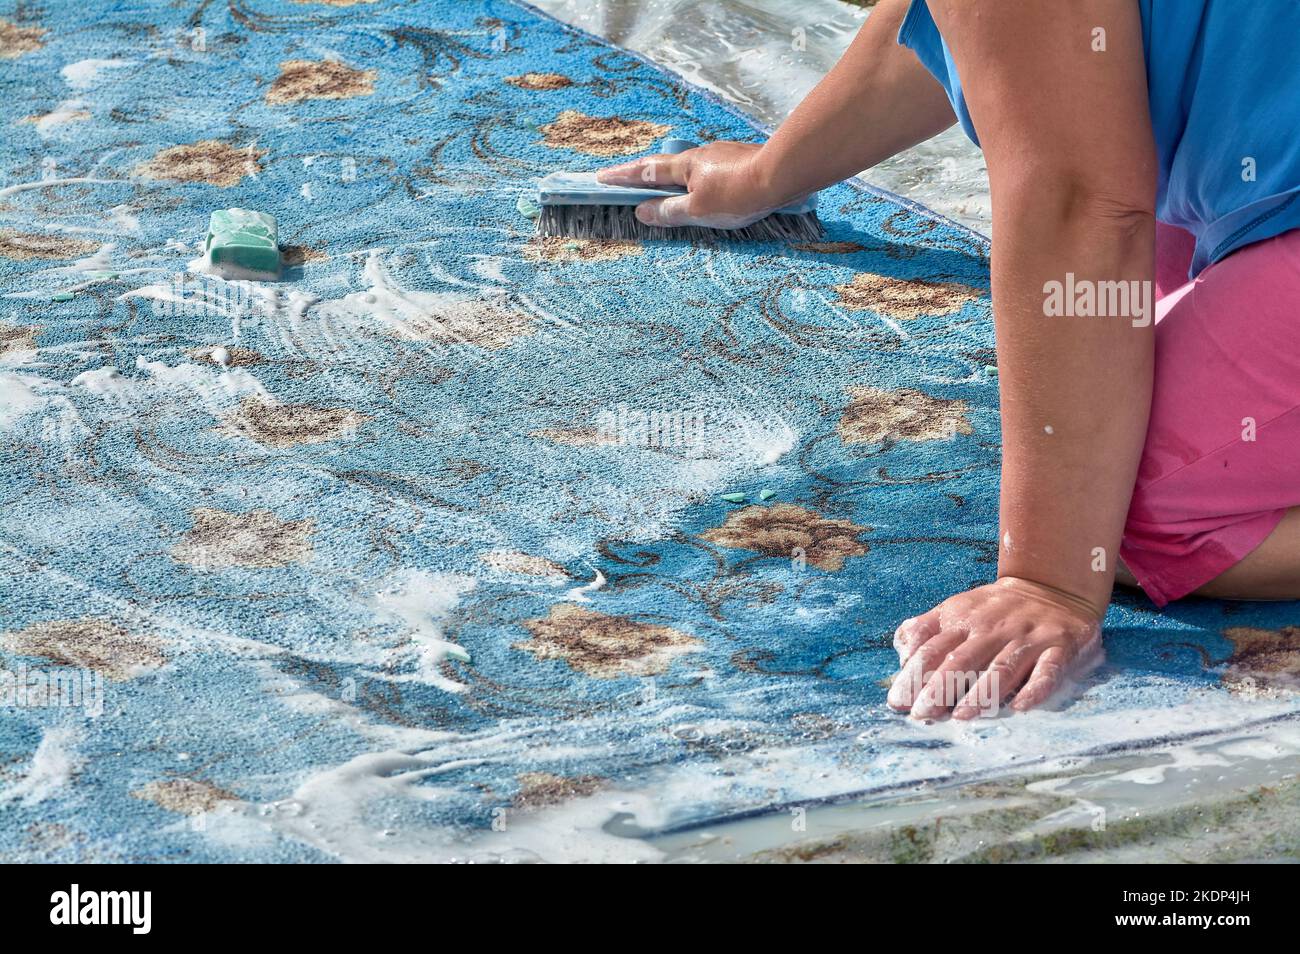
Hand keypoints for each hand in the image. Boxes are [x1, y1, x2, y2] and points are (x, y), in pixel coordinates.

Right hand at [595, 141, 794, 229]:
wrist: (782, 175)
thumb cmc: (738, 194)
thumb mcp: (698, 211)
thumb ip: (669, 212)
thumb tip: (643, 211)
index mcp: (685, 167)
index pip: (645, 172)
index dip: (622, 178)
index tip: (601, 178)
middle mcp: (700, 156)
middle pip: (666, 167)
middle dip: (645, 175)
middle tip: (627, 182)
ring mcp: (721, 157)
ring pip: (690, 169)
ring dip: (674, 180)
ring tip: (666, 192)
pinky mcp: (740, 162)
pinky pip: (710, 173)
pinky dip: (698, 182)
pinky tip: (707, 192)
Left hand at [887, 577, 1102, 719]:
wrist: (1052, 586)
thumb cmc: (994, 609)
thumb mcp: (956, 609)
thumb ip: (924, 629)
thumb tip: (901, 656)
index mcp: (962, 620)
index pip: (932, 649)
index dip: (913, 675)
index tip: (899, 702)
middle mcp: (992, 629)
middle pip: (961, 660)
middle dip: (939, 688)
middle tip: (923, 715)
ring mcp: (1026, 638)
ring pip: (1002, 668)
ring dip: (981, 693)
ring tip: (962, 716)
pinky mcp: (1058, 647)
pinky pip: (1048, 670)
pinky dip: (1035, 688)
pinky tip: (1021, 706)